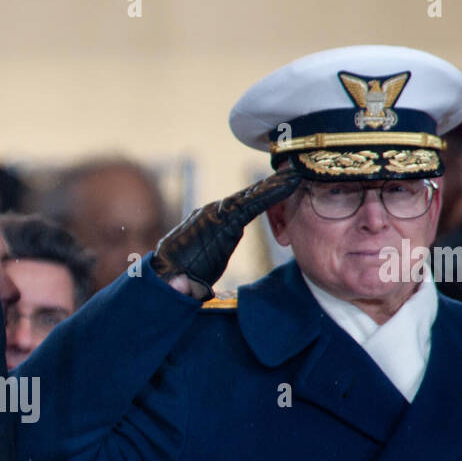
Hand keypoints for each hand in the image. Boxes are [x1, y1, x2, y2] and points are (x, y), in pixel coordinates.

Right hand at [151, 169, 300, 299]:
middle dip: (270, 183)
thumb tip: (203, 287)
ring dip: (276, 184)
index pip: (238, 205)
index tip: (278, 188)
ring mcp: (217, 213)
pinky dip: (273, 193)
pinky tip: (290, 185)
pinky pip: (254, 204)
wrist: (166, 278)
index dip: (259, 196)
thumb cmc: (179, 279)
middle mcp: (212, 212)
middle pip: (247, 195)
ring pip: (253, 194)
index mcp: (208, 222)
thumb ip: (207, 264)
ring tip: (295, 176)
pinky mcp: (225, 220)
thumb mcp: (197, 269)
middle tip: (293, 173)